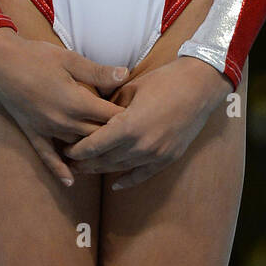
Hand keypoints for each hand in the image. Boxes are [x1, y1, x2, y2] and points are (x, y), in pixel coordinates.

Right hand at [0, 29, 128, 185]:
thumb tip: (125, 75)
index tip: (144, 120)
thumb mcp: (70, 59)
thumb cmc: (36, 56)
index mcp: (76, 102)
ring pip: (77, 148)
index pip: (110, 119)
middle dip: (116, 139)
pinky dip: (59, 169)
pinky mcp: (33, 133)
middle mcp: (63, 122)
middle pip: (97, 137)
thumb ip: (98, 72)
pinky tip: (70, 182)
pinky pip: (48, 156)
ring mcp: (47, 130)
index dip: (129, 120)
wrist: (0, 62)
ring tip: (114, 160)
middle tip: (135, 142)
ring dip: (94, 154)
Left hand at [61, 55, 230, 189]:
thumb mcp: (131, 88)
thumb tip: (92, 115)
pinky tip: (115, 185)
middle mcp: (141, 145)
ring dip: (102, 170)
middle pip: (105, 160)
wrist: (200, 86)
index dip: (77, 150)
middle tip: (69, 163)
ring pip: (121, 169)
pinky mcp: (168, 158)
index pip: (94, 145)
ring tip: (87, 170)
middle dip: (85, 163)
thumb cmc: (164, 81)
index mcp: (128, 125)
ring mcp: (156, 154)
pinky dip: (128, 181)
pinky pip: (143, 175)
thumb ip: (110, 106)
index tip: (66, 150)